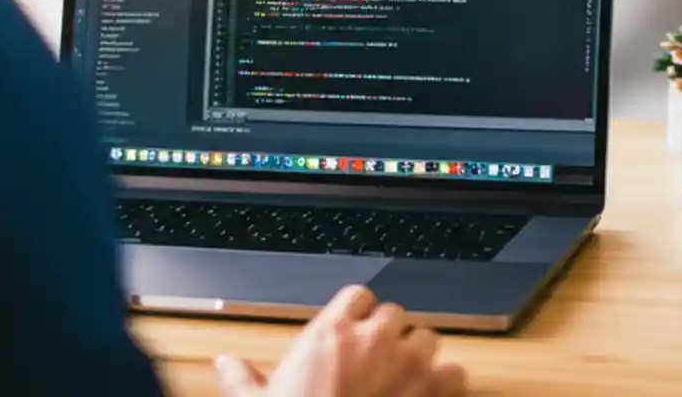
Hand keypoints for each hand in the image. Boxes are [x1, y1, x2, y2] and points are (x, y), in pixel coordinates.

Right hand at [216, 285, 466, 396]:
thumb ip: (241, 379)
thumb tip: (225, 365)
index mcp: (330, 334)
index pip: (356, 295)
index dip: (357, 310)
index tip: (354, 324)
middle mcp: (373, 341)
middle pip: (394, 312)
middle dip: (388, 332)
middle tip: (378, 355)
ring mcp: (408, 363)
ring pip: (427, 336)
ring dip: (419, 352)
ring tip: (408, 372)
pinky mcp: (436, 390)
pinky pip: (455, 370)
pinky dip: (448, 381)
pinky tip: (435, 392)